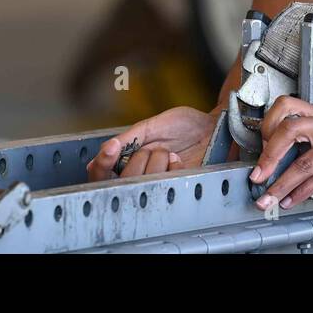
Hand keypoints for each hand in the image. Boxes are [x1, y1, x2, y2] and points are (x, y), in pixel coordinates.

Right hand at [86, 105, 220, 180]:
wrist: (211, 127)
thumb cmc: (182, 124)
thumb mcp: (151, 125)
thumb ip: (128, 138)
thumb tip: (104, 150)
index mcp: (127, 160)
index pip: (100, 173)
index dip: (101, 166)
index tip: (110, 150)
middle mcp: (139, 175)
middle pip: (120, 182)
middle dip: (136, 161)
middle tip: (152, 148)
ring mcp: (157, 183)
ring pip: (142, 184)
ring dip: (156, 162)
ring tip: (169, 151)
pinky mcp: (175, 188)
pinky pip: (164, 185)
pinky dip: (172, 168)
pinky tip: (179, 160)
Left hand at [249, 95, 312, 210]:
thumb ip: (311, 153)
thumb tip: (280, 168)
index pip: (287, 106)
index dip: (268, 126)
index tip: (259, 151)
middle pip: (289, 127)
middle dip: (268, 156)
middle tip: (257, 176)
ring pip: (303, 160)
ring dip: (281, 184)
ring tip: (269, 197)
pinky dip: (303, 192)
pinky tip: (293, 200)